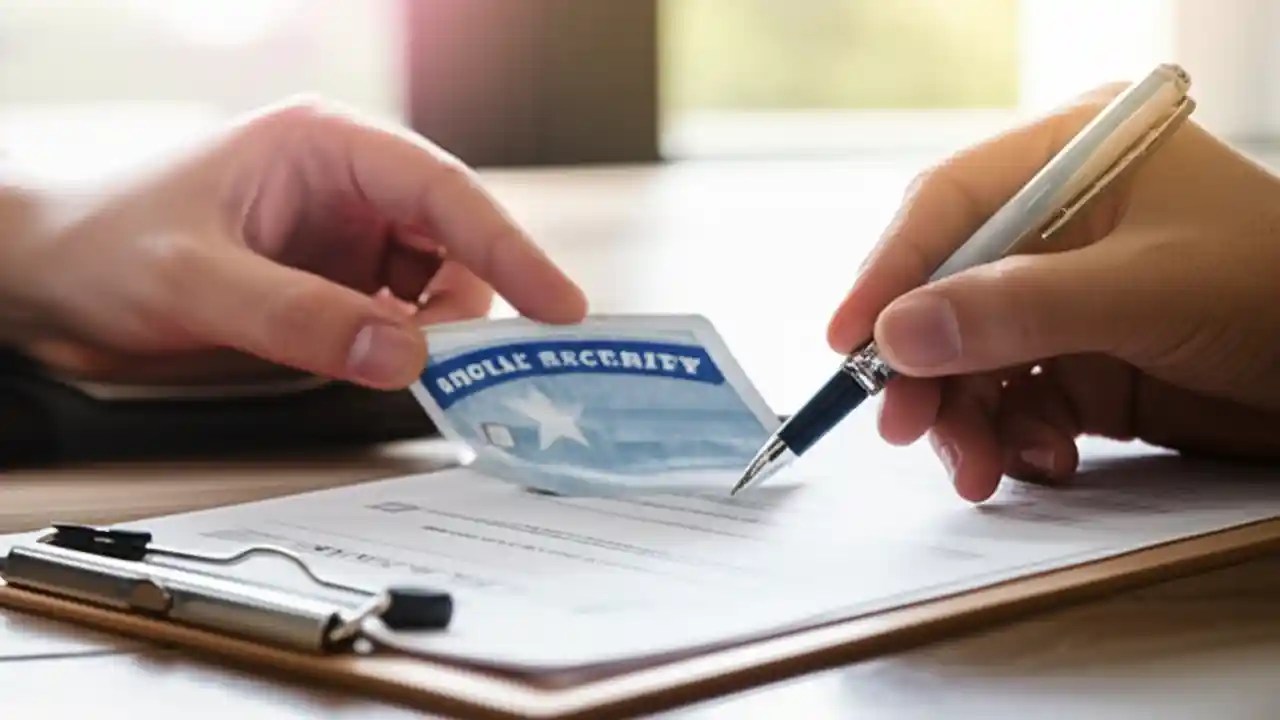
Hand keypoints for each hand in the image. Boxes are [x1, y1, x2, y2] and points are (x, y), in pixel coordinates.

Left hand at [0, 99, 585, 387]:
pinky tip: (383, 364)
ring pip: (438, 284)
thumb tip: (407, 354)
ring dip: (439, 331)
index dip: (510, 247)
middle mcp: (348, 185)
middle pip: (456, 240)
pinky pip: (402, 315)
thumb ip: (297, 316)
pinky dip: (410, 346)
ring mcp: (345, 236)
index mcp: (326, 146)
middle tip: (478, 368)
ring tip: (401, 366)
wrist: (50, 276)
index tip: (558, 305)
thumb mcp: (193, 279)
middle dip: (473, 302)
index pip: (444, 190)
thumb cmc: (105, 243)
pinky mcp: (336, 282)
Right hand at [827, 84, 1279, 501]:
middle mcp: (1060, 224)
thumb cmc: (1277, 289)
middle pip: (948, 291)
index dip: (890, 271)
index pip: (949, 206)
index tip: (849, 340)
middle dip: (927, 366)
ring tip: (978, 470)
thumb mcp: (1144, 291)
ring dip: (965, 418)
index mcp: (1071, 161)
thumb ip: (1017, 310)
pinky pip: (1015, 400)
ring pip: (973, 357)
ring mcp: (1069, 298)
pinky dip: (1013, 438)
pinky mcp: (1085, 363)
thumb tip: (894, 335)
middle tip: (907, 427)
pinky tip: (1041, 462)